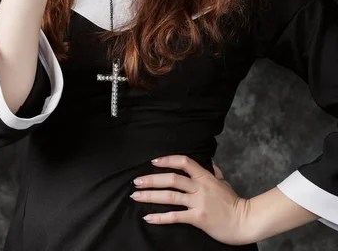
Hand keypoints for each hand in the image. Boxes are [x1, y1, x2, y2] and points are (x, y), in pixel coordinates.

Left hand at [131, 155, 251, 245]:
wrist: (245, 221)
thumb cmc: (235, 202)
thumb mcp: (225, 183)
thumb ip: (215, 173)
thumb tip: (211, 164)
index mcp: (205, 176)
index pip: (184, 161)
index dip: (167, 160)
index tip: (153, 161)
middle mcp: (200, 187)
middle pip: (171, 179)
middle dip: (151, 179)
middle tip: (136, 181)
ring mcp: (198, 202)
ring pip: (170, 196)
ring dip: (150, 195)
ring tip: (136, 196)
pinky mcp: (198, 218)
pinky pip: (176, 216)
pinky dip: (160, 217)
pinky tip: (148, 217)